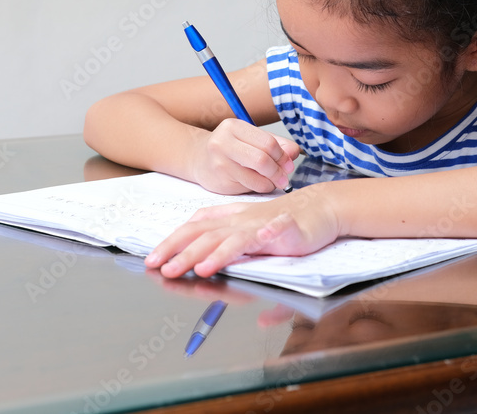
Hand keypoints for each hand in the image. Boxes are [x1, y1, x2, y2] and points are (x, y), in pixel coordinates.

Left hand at [144, 187, 339, 277]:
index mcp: (232, 219)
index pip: (196, 227)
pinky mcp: (283, 229)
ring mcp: (261, 224)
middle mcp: (241, 220)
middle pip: (204, 233)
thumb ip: (232, 246)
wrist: (322, 207)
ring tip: (192, 269)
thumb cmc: (290, 223)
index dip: (173, 240)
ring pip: (228, 238)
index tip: (154, 257)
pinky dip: (251, 241)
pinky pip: (266, 234)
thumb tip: (207, 263)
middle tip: (158, 267)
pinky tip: (235, 252)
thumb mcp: (256, 234)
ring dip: (208, 253)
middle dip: (178, 250)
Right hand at [190, 118, 300, 194]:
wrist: (198, 159)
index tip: (288, 163)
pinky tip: (258, 183)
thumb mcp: (251, 138)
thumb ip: (276, 143)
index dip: (283, 156)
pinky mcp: (219, 182)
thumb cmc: (230, 148)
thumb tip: (294, 153)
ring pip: (257, 178)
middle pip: (262, 160)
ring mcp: (219, 163)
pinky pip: (250, 188)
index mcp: (234, 127)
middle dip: (278, 171)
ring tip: (272, 181)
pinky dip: (260, 188)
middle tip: (284, 177)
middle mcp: (223, 143)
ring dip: (271, 182)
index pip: (268, 142)